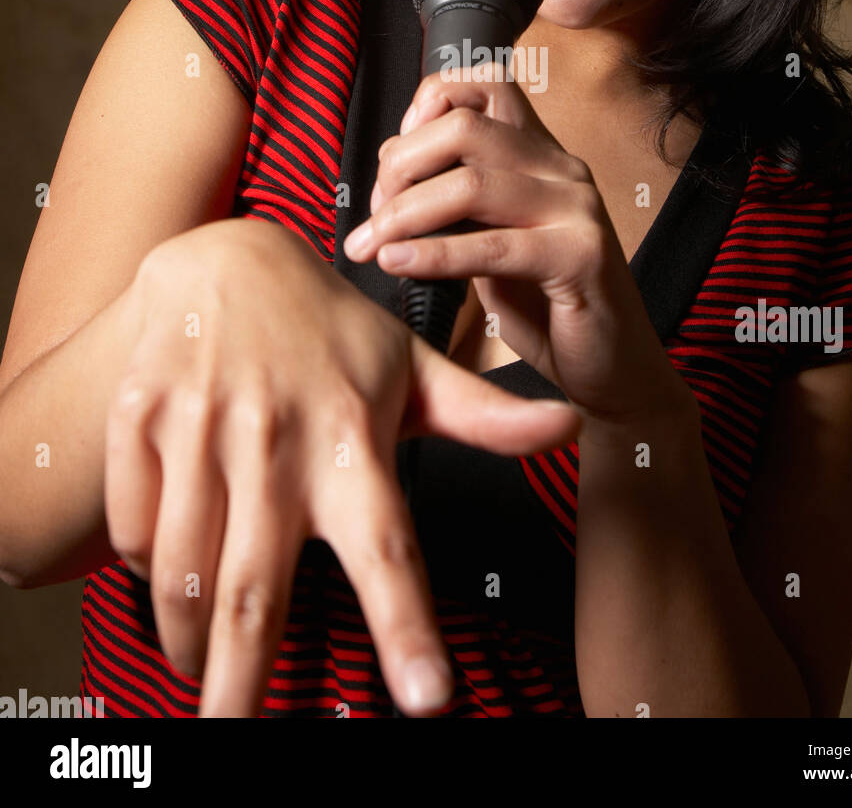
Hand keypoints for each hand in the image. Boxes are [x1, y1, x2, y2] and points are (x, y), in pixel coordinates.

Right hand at [104, 216, 579, 717]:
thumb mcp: (409, 367)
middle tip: (235, 744)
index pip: (388, 548)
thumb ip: (482, 413)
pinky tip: (167, 574)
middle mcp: (278, 441)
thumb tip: (570, 425)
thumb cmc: (331, 331)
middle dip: (242, 686)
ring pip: (183, 569)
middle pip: (258, 591)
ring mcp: (203, 425)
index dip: (408, 627)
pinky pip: (131, 521)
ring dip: (188, 640)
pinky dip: (140, 562)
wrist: (230, 256)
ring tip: (203, 674)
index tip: (430, 700)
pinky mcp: (141, 414)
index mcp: (353, 440)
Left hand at [342, 65, 692, 423]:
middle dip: (401, 165)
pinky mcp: (581, 256)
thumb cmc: (545, 306)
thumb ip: (457, 201)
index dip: (429, 105)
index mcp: (542, 156)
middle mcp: (563, 169)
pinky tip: (398, 264)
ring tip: (369, 245)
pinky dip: (434, 254)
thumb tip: (392, 171)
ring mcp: (577, 209)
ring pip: (470, 183)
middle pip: (464, 127)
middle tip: (373, 212)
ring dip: (403, 214)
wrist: (612, 368)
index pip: (486, 84)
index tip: (394, 157)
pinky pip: (492, 246)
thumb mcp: (492, 239)